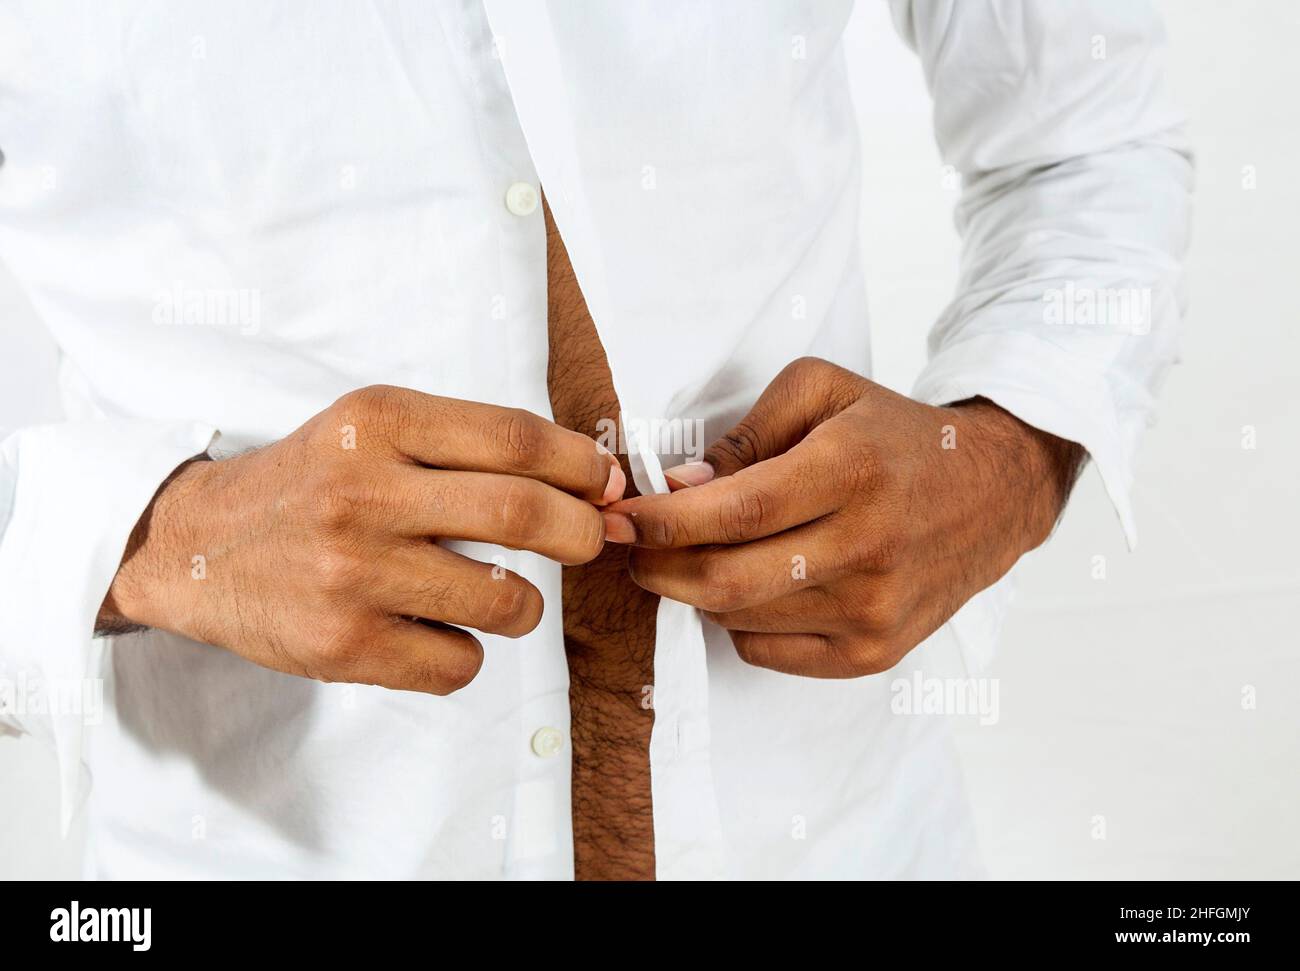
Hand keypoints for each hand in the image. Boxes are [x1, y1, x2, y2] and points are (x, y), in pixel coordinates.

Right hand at [99, 386, 623, 693]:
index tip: (604, 484)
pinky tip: (439, 631)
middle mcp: (363, 493)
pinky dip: (471, 653)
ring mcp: (351, 574)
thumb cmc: (311, 484)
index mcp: (378, 423)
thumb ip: (469, 444)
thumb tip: (591, 480)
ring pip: (505, 600)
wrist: (197, 546)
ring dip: (529, 604)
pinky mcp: (342, 645)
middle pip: (524, 514)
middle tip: (590, 540)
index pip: (517, 439)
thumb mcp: (374, 429)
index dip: (583, 465)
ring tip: (503, 595)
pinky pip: (460, 663)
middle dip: (582, 533)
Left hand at [602, 358, 1083, 676]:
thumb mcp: (824, 392)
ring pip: (738, 617)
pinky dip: (739, 619)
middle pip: (725, 581)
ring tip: (700, 554)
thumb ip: (746, 436)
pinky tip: (756, 582)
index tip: (617, 520)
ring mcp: (873, 610)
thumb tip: (680, 488)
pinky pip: (766, 650)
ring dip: (697, 589)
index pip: (733, 512)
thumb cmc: (893, 436)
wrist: (990, 494)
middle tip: (633, 548)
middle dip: (656, 568)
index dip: (660, 522)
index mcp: (851, 470)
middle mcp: (867, 547)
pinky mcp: (874, 651)